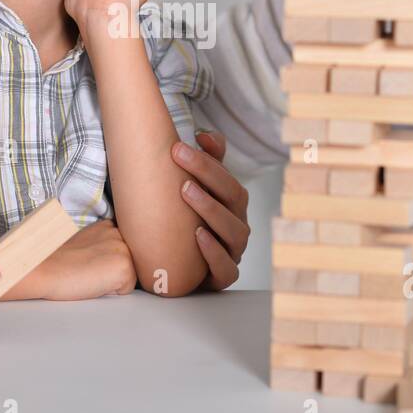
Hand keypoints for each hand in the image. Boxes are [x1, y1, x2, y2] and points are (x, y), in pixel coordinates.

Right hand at [2, 220, 136, 300]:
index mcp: (109, 225)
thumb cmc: (59, 262)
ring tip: (89, 275)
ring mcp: (125, 249)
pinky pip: (126, 289)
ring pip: (129, 276)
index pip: (123, 252)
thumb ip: (104, 245)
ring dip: (112, 281)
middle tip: (87, 269)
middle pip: (129, 264)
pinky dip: (111, 291)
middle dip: (112, 271)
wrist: (44, 268)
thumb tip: (112, 260)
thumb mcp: (85, 244)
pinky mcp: (125, 268)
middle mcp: (120, 233)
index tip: (87, 262)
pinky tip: (92, 282)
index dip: (106, 263)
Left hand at [171, 130, 250, 290]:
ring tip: (186, 191)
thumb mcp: (194, 191)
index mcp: (232, 204)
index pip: (228, 179)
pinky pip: (226, 269)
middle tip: (179, 155)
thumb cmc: (187, 224)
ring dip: (211, 209)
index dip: (207, 160)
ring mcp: (233, 252)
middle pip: (234, 198)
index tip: (178, 146)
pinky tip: (197, 236)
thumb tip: (205, 135)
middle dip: (208, 174)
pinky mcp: (223, 277)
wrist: (175, 268)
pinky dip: (214, 253)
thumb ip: (205, 163)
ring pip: (234, 232)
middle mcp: (237, 225)